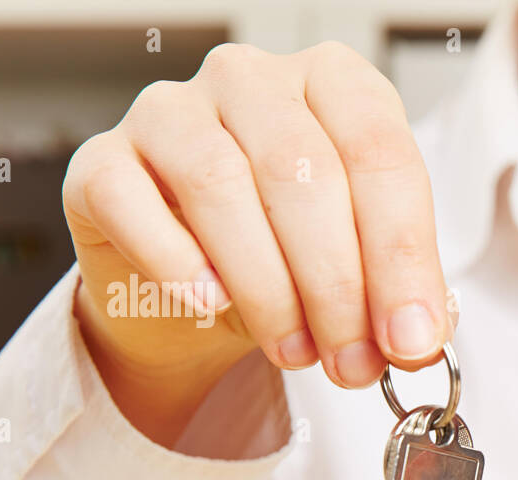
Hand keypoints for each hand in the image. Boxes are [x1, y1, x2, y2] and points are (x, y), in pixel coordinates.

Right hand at [62, 42, 450, 442]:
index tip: (412, 338)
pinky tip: (210, 305)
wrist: (195, 296)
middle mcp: (253, 80)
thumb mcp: (359, 269)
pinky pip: (129, 201)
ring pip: (221, 186)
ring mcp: (170, 111)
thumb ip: (392, 291)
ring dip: (268, 288)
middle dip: (338, 287)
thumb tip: (416, 339)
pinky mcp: (102, 161)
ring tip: (296, 352)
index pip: (380, 154)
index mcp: (335, 84)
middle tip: (353, 362)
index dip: (402, 256)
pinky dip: (176, 263)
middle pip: (304, 173)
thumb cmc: (289, 260)